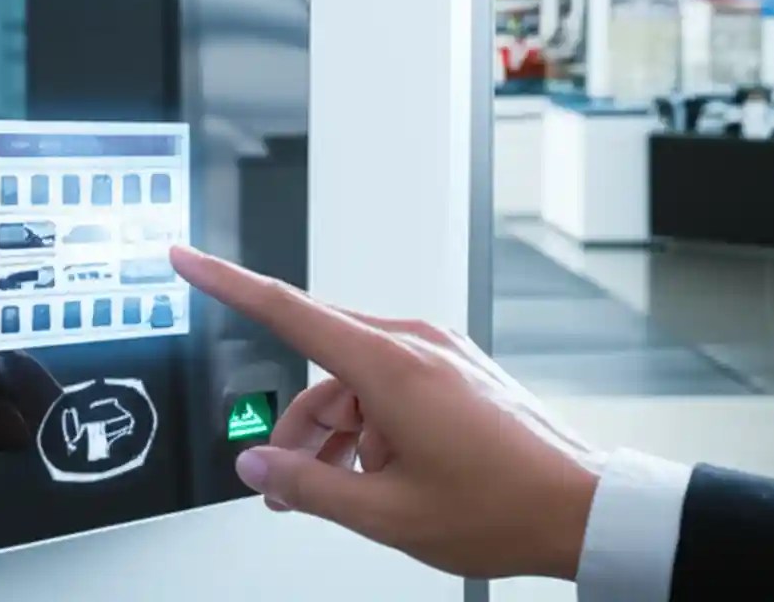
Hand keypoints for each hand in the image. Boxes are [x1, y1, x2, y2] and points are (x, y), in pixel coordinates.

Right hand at [169, 245, 605, 580]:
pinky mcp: (453, 368)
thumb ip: (308, 487)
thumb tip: (257, 467)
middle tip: (278, 479)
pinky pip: (385, 384)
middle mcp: (414, 344)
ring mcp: (438, 353)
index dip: (226, 282)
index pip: (286, 309)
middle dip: (294, 422)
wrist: (585, 509)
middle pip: (317, 364)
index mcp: (392, 366)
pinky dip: (366, 425)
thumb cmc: (504, 508)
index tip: (187, 259)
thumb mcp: (388, 514)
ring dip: (332, 433)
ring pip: (351, 380)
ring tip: (332, 492)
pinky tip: (373, 475)